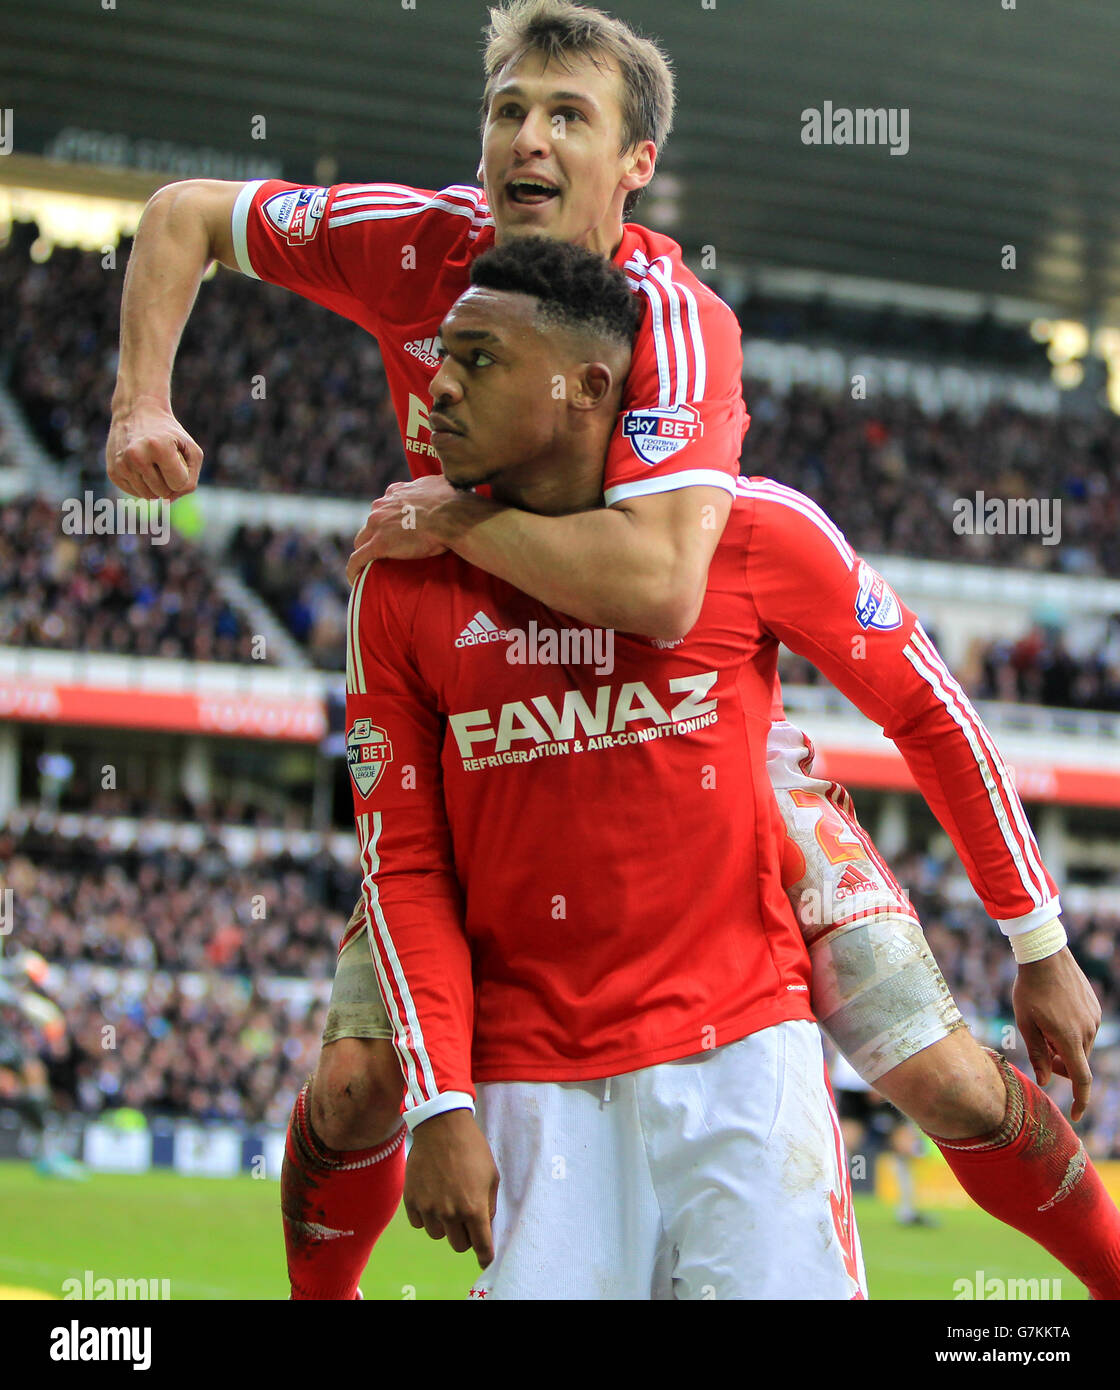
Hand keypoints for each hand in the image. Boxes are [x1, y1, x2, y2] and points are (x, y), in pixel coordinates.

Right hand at [106, 399, 202, 499]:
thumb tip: (168, 501)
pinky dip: (142, 485)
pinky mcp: (112, 471)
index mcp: (159, 448)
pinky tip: (141, 468)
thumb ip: (191, 480)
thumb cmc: (169, 433)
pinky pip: (134, 493)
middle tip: (164, 462)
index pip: (179, 484)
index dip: (182, 476)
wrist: (137, 411)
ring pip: (148, 497)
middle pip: (163, 492)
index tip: (177, 461)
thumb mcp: (191, 450)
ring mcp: (122, 464)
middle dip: (169, 482)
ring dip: (155, 486)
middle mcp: (137, 456)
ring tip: (153, 464)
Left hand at [346, 476, 455, 582]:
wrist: (451, 516)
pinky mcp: (378, 546)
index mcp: (395, 493)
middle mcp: (382, 506)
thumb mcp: (438, 485)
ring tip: (371, 564)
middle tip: (389, 548)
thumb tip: (438, 489)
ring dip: (365, 550)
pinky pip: (357, 559)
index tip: (395, 529)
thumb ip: (430, 487)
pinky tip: (354, 579)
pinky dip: (354, 569)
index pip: (384, 507)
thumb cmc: (452, 502)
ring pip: (361, 540)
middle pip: (371, 523)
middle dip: (376, 534)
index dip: (388, 519)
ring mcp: (377, 526)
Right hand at [404, 1108, 498, 1266]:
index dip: (485, 1256)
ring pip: (438, 1235)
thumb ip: (489, 1205)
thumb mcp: (491, 1175)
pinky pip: (420, 1223)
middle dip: (466, 1235)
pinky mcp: (411, 1200)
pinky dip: (427, 1216)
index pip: (482, 1246)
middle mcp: (450, 1213)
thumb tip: (484, 1225)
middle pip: (459, 1245)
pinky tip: (433, 1197)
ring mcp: (428, 1207)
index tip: (486, 1260)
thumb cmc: (472, 1148)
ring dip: (445, 1225)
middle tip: (467, 1217)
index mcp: (473, 1208)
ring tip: (448, 1201)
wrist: (441, 1125)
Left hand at [1012, 946, 1100, 1120]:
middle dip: (1061, 1065)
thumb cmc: (1029, 989)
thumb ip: (1036, 1054)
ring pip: (1081, 1046)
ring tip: (1045, 1027)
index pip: (1081, 1078)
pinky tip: (1055, 1015)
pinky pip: (1086, 1029)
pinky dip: (1072, 1033)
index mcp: (1068, 1037)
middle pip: (1078, 1061)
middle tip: (1042, 1052)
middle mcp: (1087, 1030)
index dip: (1080, 1100)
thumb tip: (1045, 1081)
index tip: (1077, 1116)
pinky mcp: (1095, 1008)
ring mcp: (1094, 1018)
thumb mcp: (1025, 1023)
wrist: (1045, 956)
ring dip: (1065, 1047)